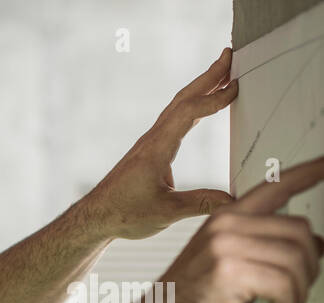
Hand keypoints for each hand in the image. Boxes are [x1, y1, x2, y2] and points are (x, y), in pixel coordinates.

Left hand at [81, 49, 239, 240]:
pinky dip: (191, 107)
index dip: (213, 98)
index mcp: (157, 149)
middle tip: (229, 55)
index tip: (236, 85)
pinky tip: (201, 107)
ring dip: (200, 88)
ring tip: (221, 74)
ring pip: (177, 107)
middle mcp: (152, 140)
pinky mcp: (149, 151)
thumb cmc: (124, 213)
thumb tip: (233, 201)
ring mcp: (150, 144)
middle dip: (208, 76)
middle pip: (183, 99)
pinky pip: (173, 120)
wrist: (95, 217)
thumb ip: (200, 203)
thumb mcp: (166, 212)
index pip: (188, 113)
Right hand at [147, 155, 323, 302]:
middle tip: (294, 293)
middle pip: (301, 232)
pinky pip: (285, 285)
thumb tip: (316, 246)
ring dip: (299, 294)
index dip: (308, 172)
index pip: (276, 186)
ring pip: (298, 261)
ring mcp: (226, 245)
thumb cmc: (189, 301)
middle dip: (309, 269)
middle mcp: (227, 225)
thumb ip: (267, 249)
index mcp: (227, 218)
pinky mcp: (229, 270)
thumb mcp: (229, 266)